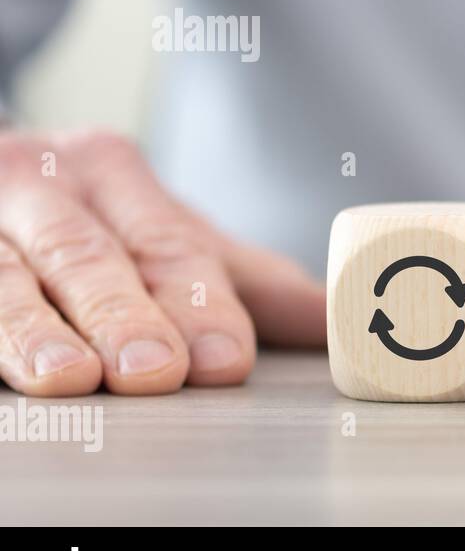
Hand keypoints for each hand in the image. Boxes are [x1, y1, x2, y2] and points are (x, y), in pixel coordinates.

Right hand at [0, 129, 325, 395]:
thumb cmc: (91, 220)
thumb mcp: (169, 238)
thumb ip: (250, 282)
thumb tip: (344, 318)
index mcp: (112, 171)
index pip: (166, 244)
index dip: (198, 304)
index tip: (225, 360)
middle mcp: (41, 182)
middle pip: (88, 256)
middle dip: (123, 316)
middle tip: (155, 372)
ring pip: (5, 276)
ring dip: (34, 330)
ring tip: (68, 379)